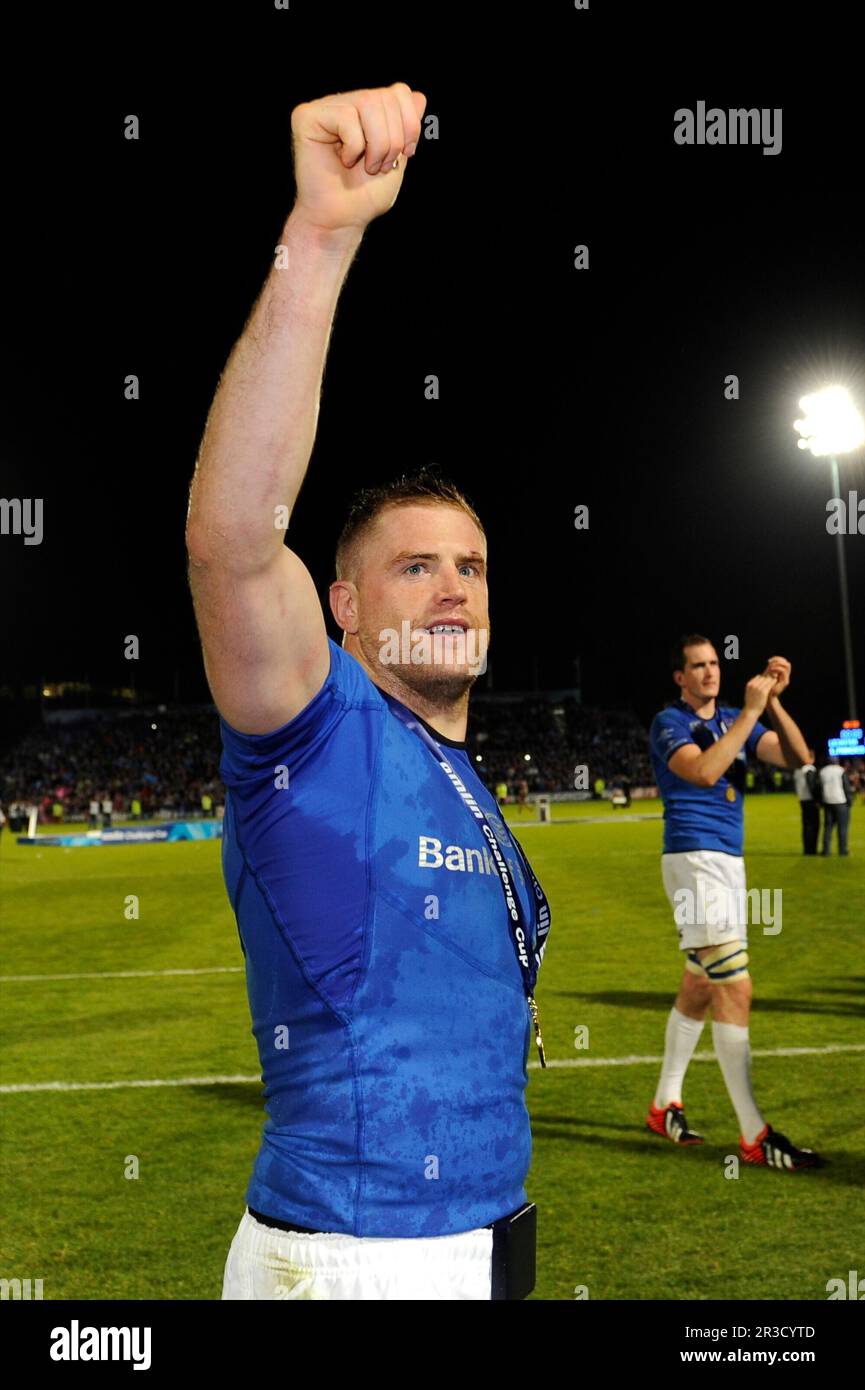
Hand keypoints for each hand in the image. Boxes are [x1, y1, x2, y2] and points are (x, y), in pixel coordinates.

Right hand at [290, 83, 425, 232]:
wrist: (340, 222)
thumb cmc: (364, 196)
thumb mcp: (398, 159)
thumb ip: (407, 127)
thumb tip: (419, 95)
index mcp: (366, 111)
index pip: (399, 92)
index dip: (410, 124)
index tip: (405, 154)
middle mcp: (345, 103)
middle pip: (386, 97)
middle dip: (393, 140)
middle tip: (379, 167)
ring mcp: (325, 108)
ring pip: (368, 103)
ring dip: (376, 145)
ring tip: (365, 166)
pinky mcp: (306, 116)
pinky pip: (346, 117)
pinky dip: (353, 146)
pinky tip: (343, 160)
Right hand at [744, 673, 775, 715]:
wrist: (751, 711)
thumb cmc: (751, 704)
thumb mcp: (749, 693)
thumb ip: (752, 687)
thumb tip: (757, 683)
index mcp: (749, 684)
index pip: (758, 677)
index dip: (764, 678)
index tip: (769, 680)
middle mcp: (753, 685)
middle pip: (763, 677)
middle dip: (768, 678)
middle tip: (775, 678)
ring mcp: (758, 688)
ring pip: (767, 680)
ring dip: (772, 679)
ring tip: (776, 679)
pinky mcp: (763, 692)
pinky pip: (770, 684)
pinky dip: (774, 682)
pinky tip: (777, 682)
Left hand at [762, 655, 790, 698]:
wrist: (767, 698)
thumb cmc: (766, 687)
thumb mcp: (768, 676)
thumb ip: (770, 669)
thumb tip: (770, 661)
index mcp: (782, 674)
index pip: (784, 662)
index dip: (777, 659)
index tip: (768, 661)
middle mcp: (786, 676)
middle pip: (787, 663)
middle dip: (778, 660)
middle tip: (769, 662)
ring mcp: (786, 679)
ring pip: (786, 666)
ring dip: (777, 664)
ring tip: (770, 666)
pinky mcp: (785, 682)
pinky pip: (783, 671)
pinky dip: (777, 668)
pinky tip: (770, 670)